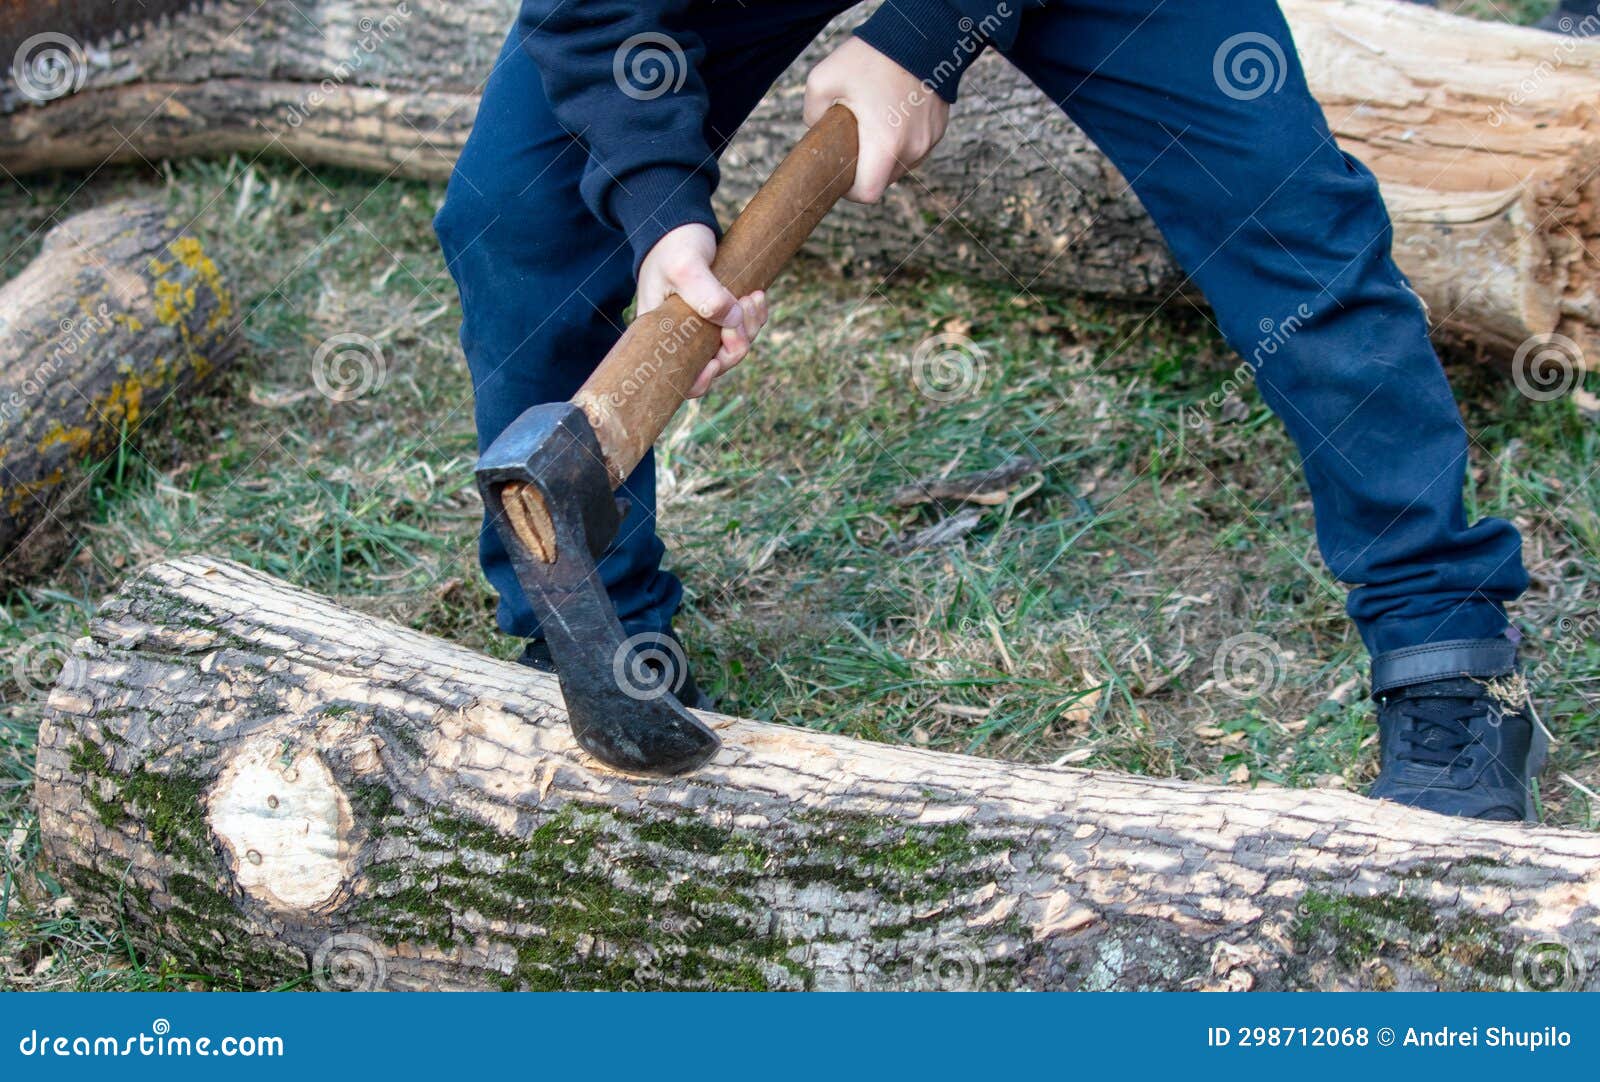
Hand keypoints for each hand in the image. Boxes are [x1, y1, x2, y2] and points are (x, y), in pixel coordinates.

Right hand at [636, 223, 768, 397]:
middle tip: (743, 310)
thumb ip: (706, 295)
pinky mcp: (718, 314)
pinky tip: (756, 296)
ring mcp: (701, 327)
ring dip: (750, 327)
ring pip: (733, 346)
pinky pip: (742, 328)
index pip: (678, 379)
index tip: (715, 362)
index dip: (700, 381)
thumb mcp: (685, 266)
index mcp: (661, 336)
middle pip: (715, 363)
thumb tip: (734, 322)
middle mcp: (681, 337)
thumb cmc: (673, 245)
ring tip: (752, 297)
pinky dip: (753, 316)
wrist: (680, 222)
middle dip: (736, 344)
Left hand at [804, 36, 948, 203]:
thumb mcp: (823, 78)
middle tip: (854, 141)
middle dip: (866, 168)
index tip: (843, 175)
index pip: (868, 193)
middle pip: (884, 180)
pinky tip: (893, 116)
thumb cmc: (872, 56)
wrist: (920, 34)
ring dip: (885, 155)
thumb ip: (811, 113)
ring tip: (875, 125)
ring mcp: (928, 140)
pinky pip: (916, 148)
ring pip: (900, 165)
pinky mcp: (938, 129)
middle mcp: (912, 148)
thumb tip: (817, 129)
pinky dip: (902, 140)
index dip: (851, 191)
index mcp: (885, 144)